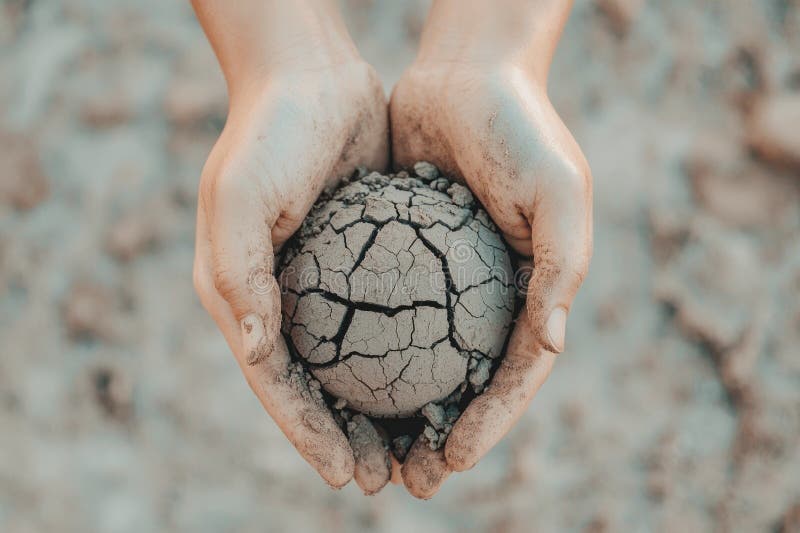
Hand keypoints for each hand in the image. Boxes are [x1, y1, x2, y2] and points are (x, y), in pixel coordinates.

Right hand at [191, 0, 389, 490]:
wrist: (311, 75)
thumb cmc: (268, 135)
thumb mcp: (241, 200)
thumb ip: (241, 278)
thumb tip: (258, 354)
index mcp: (245, 296)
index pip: (277, 383)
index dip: (306, 433)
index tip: (343, 474)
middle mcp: (283, 298)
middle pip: (315, 387)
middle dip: (346, 437)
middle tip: (384, 478)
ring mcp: (325, 283)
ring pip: (353, 365)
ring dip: (379, 410)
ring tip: (415, 448)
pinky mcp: (363, 263)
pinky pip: (386, 322)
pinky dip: (404, 358)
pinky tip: (438, 381)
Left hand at [389, 0, 592, 498]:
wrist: (466, 71)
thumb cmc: (522, 127)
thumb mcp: (560, 192)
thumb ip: (562, 267)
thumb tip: (553, 347)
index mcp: (533, 291)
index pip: (512, 376)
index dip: (486, 424)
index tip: (448, 461)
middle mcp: (490, 295)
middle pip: (464, 384)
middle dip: (438, 436)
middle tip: (406, 480)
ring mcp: (446, 282)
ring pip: (421, 363)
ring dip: (399, 413)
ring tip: (369, 451)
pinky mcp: (404, 259)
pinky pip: (384, 318)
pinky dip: (369, 357)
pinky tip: (339, 385)